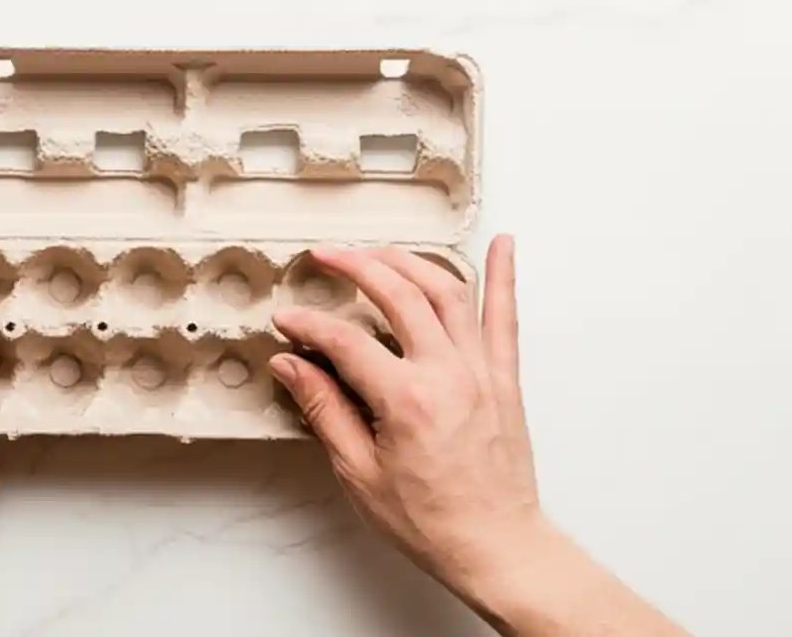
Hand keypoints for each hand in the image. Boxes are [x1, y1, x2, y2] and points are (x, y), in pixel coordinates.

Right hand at [269, 236, 537, 593]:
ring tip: (381, 249)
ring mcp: (481, 371)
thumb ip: (325, 410)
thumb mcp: (360, 473)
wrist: (497, 547)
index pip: (345, 341)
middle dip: (357, 265)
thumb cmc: (430, 522)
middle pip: (398, 295)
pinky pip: (505, 316)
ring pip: (448, 292)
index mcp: (406, 399)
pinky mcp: (505, 378)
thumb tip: (291, 365)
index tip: (286, 319)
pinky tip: (503, 245)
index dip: (309, 324)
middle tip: (326, 255)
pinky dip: (504, 276)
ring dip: (411, 261)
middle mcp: (447, 373)